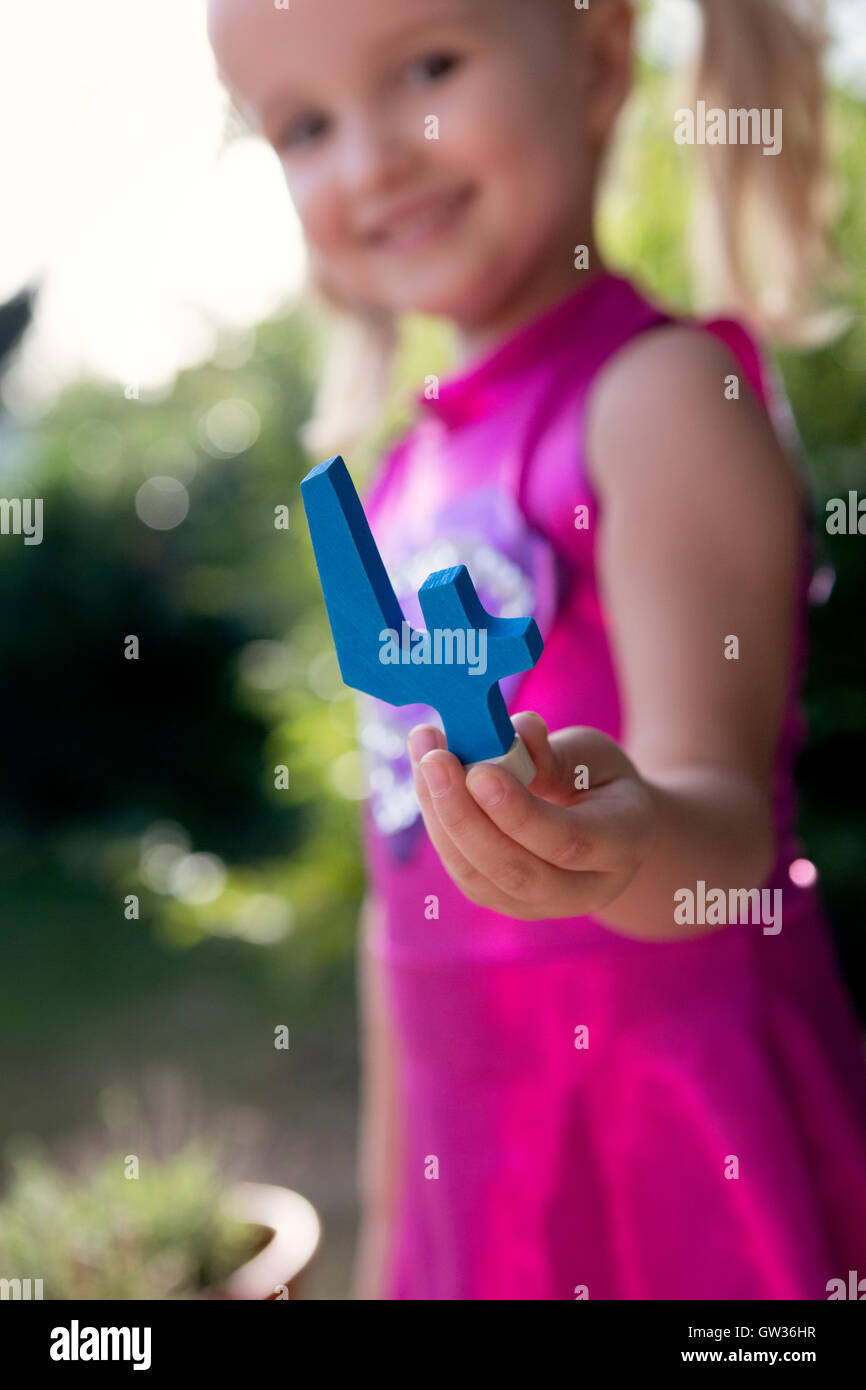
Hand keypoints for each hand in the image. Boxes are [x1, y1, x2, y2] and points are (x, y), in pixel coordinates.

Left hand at [407, 713, 654, 920]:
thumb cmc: (599, 780)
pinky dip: (438, 822)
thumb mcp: (592, 755)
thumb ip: (553, 752)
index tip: (479, 771)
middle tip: (434, 759)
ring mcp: (539, 904)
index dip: (519, 812)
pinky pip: (462, 869)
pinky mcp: (501, 899)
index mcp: (622, 845)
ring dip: (440, 815)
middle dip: (465, 816)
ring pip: (478, 875)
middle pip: (515, 870)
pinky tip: (427, 778)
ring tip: (423, 755)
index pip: (567, 842)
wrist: (603, 826)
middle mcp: (583, 890)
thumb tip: (514, 731)